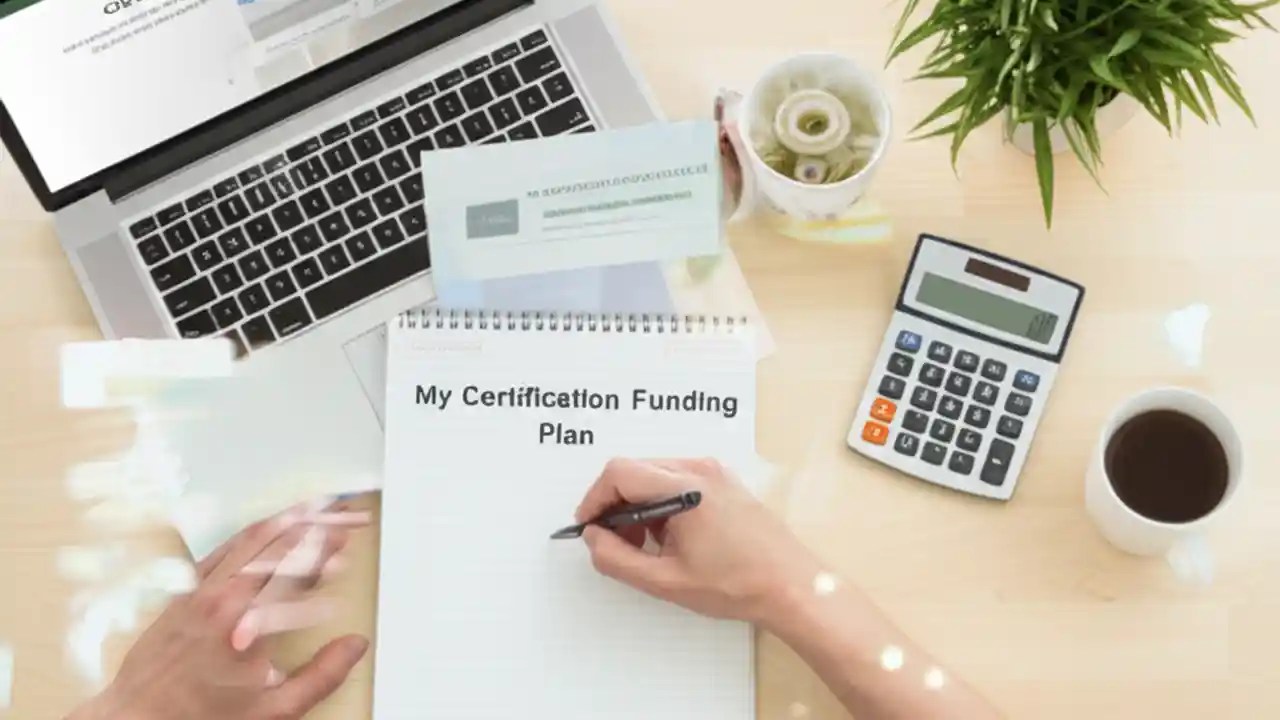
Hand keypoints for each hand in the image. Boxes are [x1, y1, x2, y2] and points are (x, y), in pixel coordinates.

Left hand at [70, 502, 371, 719]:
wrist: (138, 719)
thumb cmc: (201, 717)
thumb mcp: (275, 709)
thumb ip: (322, 676)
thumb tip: (354, 646)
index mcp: (249, 621)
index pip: (299, 566)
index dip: (328, 545)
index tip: (350, 532)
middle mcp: (223, 595)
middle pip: (280, 542)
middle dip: (317, 522)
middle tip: (344, 510)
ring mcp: (200, 588)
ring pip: (250, 537)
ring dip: (287, 518)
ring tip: (314, 506)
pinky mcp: (184, 591)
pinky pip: (223, 548)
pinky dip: (252, 532)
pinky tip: (267, 526)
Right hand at [575, 458, 817, 622]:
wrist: (792, 586)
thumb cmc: (738, 585)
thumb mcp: (665, 580)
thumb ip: (617, 558)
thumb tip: (593, 537)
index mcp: (686, 488)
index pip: (619, 473)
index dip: (595, 498)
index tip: (589, 526)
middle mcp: (701, 470)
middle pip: (635, 471)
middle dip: (616, 505)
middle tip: (616, 543)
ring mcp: (716, 474)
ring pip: (655, 476)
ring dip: (639, 506)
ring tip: (648, 546)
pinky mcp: (725, 483)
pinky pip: (678, 481)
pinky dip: (662, 504)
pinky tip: (671, 538)